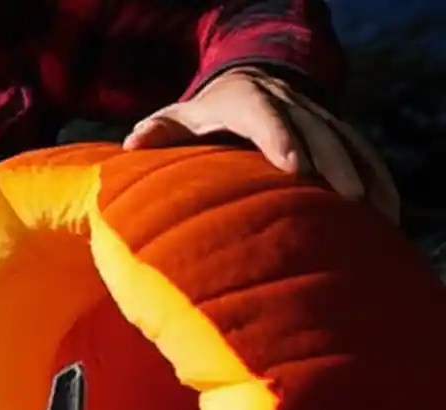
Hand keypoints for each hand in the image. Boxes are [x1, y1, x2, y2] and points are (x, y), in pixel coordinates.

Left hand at [122, 67, 399, 224]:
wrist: (244, 84)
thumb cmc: (201, 117)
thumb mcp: (176, 118)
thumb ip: (157, 131)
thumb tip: (132, 144)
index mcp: (244, 100)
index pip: (265, 115)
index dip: (281, 138)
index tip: (294, 166)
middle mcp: (287, 102)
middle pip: (316, 128)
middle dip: (333, 162)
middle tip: (347, 198)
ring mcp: (315, 114)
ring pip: (347, 140)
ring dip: (364, 174)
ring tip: (375, 214)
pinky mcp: (336, 130)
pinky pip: (363, 151)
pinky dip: (379, 179)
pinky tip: (387, 215)